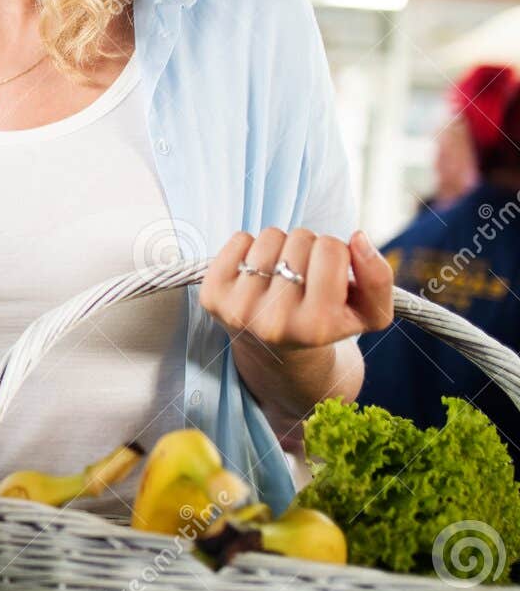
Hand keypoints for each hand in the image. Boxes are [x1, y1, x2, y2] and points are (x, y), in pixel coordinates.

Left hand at [201, 227, 394, 351]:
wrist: (278, 354)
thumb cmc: (328, 325)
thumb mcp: (369, 313)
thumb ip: (378, 277)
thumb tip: (358, 237)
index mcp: (317, 325)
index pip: (332, 248)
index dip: (337, 253)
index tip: (331, 274)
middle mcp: (274, 321)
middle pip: (300, 238)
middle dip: (309, 249)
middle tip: (305, 277)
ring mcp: (239, 309)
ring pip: (270, 236)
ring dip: (281, 246)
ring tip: (282, 276)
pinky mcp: (212, 297)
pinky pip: (239, 238)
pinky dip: (251, 244)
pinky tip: (257, 273)